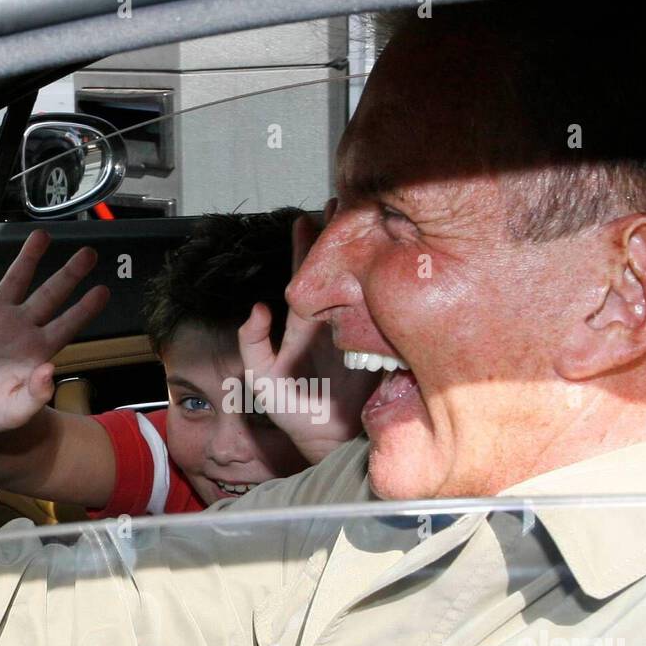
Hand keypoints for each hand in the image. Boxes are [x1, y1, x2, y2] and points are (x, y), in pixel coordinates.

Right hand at [0, 230, 108, 437]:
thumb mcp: (14, 412)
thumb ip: (33, 396)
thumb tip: (50, 373)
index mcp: (37, 349)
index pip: (67, 324)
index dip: (85, 309)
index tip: (102, 291)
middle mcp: (21, 327)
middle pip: (50, 295)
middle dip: (69, 274)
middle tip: (89, 254)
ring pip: (15, 280)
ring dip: (27, 258)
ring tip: (41, 234)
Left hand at [237, 200, 376, 462]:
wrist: (327, 443)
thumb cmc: (293, 413)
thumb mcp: (261, 379)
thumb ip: (252, 343)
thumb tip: (259, 307)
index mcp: (306, 324)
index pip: (306, 278)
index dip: (304, 248)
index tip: (305, 217)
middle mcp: (335, 321)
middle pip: (339, 271)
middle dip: (339, 237)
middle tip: (344, 202)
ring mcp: (361, 331)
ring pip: (364, 284)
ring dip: (367, 254)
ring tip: (369, 222)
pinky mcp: (382, 346)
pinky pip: (386, 315)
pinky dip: (389, 290)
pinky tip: (393, 264)